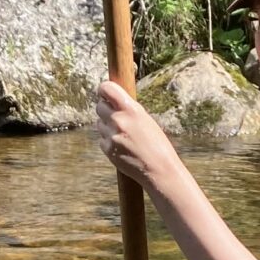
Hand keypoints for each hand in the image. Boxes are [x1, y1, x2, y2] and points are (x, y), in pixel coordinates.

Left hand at [93, 78, 179, 194]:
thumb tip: (113, 102)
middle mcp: (119, 120)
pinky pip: (101, 139)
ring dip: (107, 126)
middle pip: (99, 106)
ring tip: (124, 135)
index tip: (105, 93)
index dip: (104, 90)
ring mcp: (111, 136)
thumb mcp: (145, 120)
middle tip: (115, 116)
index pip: (107, 89)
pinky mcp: (107, 149)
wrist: (159, 169)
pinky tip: (122, 146)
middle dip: (105, 109)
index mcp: (131, 109)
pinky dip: (108, 141)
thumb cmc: (157, 144)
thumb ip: (128, 110)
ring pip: (99, 123)